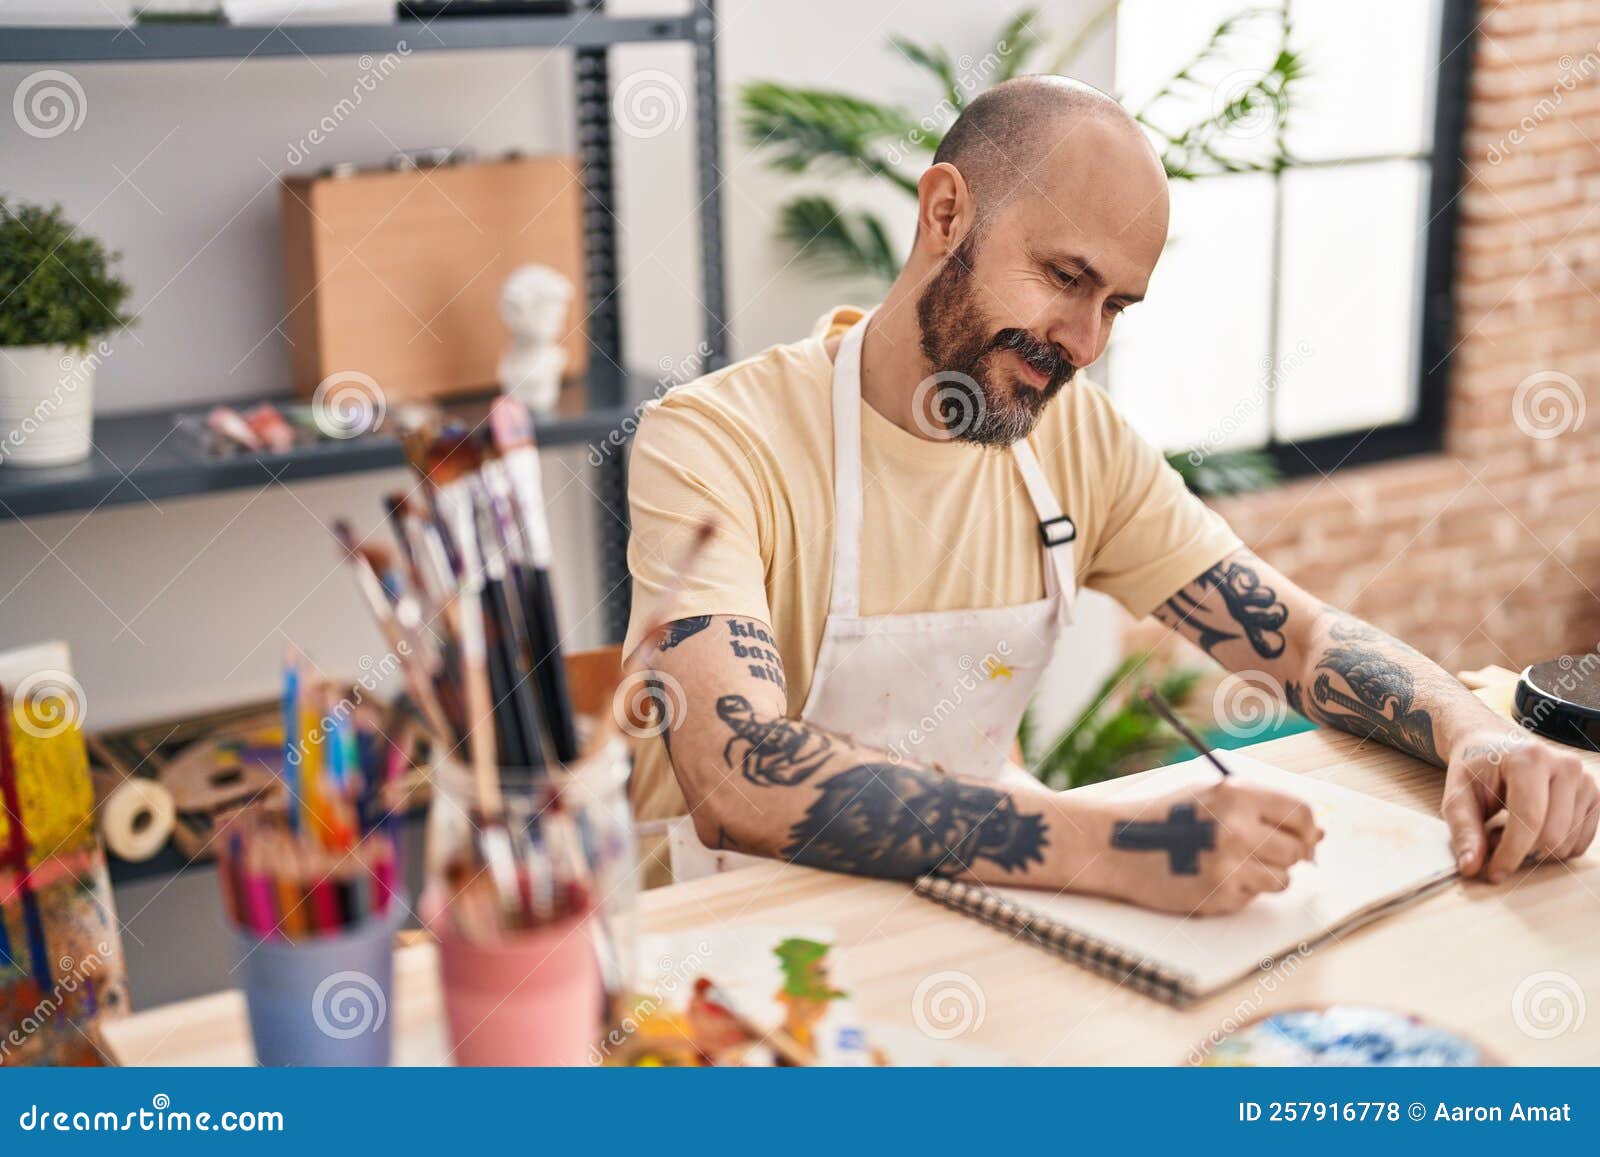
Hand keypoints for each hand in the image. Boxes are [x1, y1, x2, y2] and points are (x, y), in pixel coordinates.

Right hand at [1083, 781, 1321, 915]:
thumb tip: (1319, 835)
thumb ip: (1262, 808)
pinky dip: (1240, 891)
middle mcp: (1237, 829)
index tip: (1300, 836)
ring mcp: (1230, 866)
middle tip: (1259, 852)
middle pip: (1297, 850)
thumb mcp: (1211, 795)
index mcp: (1237, 795)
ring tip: (1231, 863)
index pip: (1302, 813)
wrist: (1115, 845)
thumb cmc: (1166, 816)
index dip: (1306, 828)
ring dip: (1265, 875)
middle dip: (1286, 854)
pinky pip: (1253, 898)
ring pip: (1282, 880)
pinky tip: (1210, 876)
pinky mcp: (1220, 896)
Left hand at [1443, 731, 1598, 881]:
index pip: (1528, 819)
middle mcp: (1565, 765)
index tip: (1493, 874)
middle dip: (1521, 852)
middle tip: (1493, 840)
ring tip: (1510, 830)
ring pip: (1567, 844)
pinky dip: (1554, 848)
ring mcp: (1585, 780)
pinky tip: (1533, 831)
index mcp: (1530, 758)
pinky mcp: (1594, 797)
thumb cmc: (1476, 770)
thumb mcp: (1458, 796)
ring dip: (1535, 851)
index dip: (1511, 854)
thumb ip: (1464, 831)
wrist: (1495, 746)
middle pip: (1551, 835)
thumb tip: (1472, 867)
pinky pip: (1579, 844)